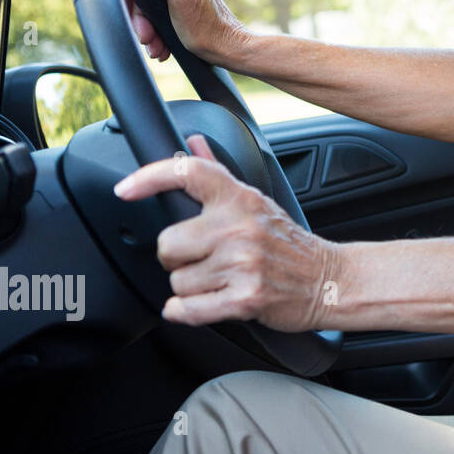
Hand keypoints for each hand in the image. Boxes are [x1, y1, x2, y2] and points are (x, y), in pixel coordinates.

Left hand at [112, 134, 341, 332]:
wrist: (329, 279)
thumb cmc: (287, 242)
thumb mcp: (256, 202)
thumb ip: (218, 173)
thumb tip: (192, 142)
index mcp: (241, 198)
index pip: (189, 173)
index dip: (149, 177)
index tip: (124, 189)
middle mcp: (240, 227)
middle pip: (168, 244)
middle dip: (176, 257)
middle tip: (200, 258)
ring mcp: (243, 264)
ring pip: (177, 281)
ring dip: (190, 286)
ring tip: (218, 280)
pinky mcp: (245, 299)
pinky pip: (187, 309)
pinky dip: (186, 312)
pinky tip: (203, 304)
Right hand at [127, 0, 249, 64]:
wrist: (230, 51)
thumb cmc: (207, 28)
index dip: (132, 2)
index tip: (141, 24)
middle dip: (142, 23)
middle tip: (149, 40)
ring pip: (151, 11)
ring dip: (150, 33)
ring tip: (157, 49)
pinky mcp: (185, 8)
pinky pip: (162, 19)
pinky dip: (159, 35)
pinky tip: (162, 48)